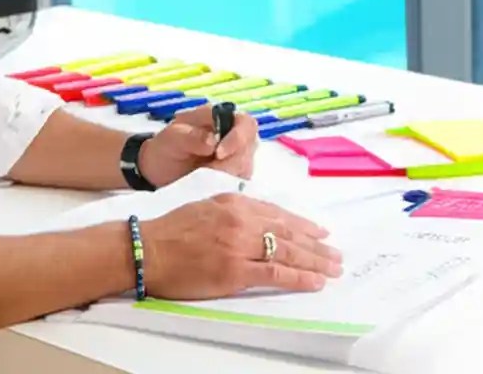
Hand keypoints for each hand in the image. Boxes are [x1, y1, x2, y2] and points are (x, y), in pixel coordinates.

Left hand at [137, 105, 258, 187]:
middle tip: (208, 171)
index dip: (238, 138)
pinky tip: (210, 186)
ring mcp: (236, 156)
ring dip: (227, 175)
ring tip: (204, 178)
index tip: (219, 154)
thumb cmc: (164, 148)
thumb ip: (192, 137)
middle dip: (231, 162)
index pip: (245, 123)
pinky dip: (226, 186)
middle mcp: (233, 134)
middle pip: (250, 146)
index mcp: (220, 117)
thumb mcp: (172, 138)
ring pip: (247, 166)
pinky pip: (240, 182)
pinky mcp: (233, 176)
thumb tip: (213, 141)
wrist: (157, 170)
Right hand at [138, 193, 342, 299]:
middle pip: (289, 233)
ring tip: (333, 268)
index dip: (302, 224)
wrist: (146, 249)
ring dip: (315, 261)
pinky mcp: (235, 270)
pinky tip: (314, 281)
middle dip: (316, 245)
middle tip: (336, 254)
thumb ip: (234, 209)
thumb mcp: (206, 206)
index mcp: (235, 202)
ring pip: (288, 252)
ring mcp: (240, 245)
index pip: (278, 214)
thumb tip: (258, 217)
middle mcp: (242, 220)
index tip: (319, 232)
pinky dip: (298, 277)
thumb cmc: (170, 230)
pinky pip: (275, 273)